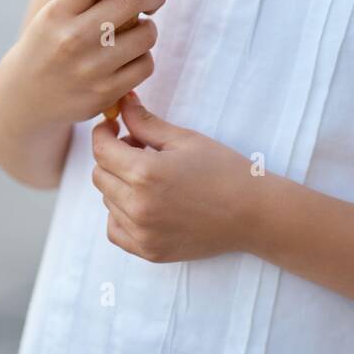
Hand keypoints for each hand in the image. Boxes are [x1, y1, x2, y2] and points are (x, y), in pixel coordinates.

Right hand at [11, 0, 165, 128]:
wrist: (22, 100)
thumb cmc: (46, 46)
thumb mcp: (55, 14)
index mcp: (57, 11)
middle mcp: (72, 38)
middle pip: (132, 0)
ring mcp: (90, 68)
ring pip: (147, 34)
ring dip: (149, 28)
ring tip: (137, 30)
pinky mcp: (104, 93)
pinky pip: (146, 65)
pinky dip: (144, 57)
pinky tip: (131, 56)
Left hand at [90, 94, 259, 261]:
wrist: (253, 213)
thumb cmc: (224, 169)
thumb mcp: (185, 139)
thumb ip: (145, 122)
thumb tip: (121, 102)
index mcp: (145, 173)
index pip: (101, 150)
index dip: (103, 133)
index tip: (113, 126)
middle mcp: (138, 206)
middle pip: (100, 176)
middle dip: (112, 158)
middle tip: (138, 149)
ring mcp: (142, 233)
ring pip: (107, 201)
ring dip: (119, 185)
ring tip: (150, 177)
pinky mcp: (149, 251)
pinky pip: (115, 230)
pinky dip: (121, 215)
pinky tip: (144, 203)